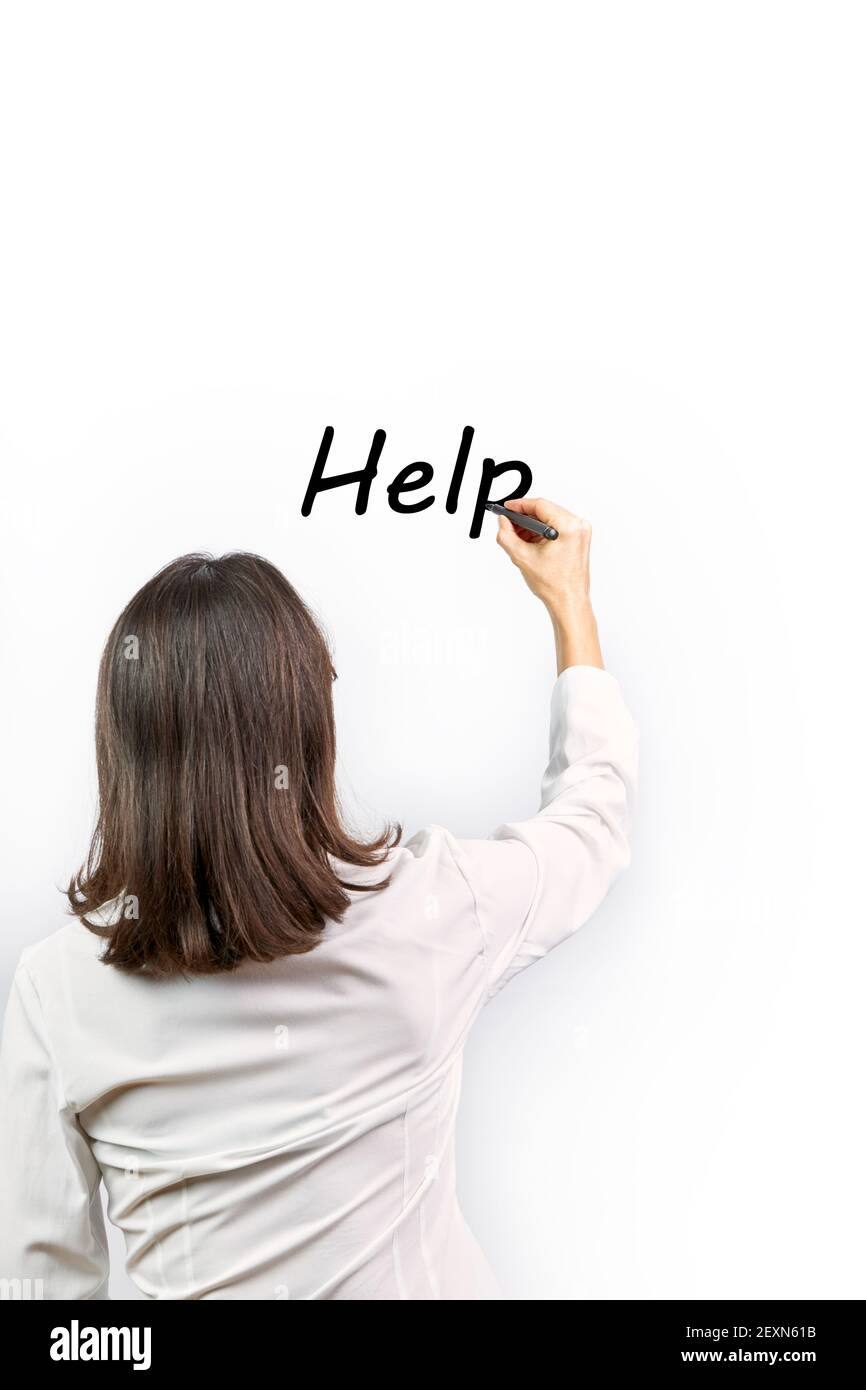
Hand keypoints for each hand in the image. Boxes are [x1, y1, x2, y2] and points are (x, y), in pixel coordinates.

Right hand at [495, 497, 592, 613]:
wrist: (569, 602)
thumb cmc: (554, 586)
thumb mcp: (522, 557)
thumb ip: (507, 536)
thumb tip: (503, 522)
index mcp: (568, 527)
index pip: (540, 505)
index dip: (520, 505)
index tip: (507, 508)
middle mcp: (578, 526)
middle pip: (546, 510)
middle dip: (525, 517)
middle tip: (509, 523)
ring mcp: (580, 532)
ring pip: (550, 519)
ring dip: (533, 525)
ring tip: (518, 537)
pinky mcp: (579, 539)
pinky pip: (557, 527)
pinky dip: (542, 532)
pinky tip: (530, 541)